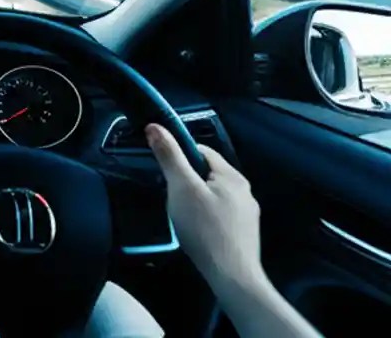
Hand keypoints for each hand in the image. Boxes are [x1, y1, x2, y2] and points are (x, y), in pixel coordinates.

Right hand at [146, 123, 265, 293]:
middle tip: (172, 198)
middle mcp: (245, 191)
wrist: (231, 275)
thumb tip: (155, 127)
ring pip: (214, 196)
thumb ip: (169, 157)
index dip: (180, 157)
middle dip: (188, 182)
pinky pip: (221, 215)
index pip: (202, 151)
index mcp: (232, 176)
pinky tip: (198, 232)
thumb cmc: (205, 229)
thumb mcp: (181, 188)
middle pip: (208, 174)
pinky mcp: (244, 233)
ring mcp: (247, 214)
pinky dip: (207, 218)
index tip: (166, 173)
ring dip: (197, 201)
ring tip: (183, 217)